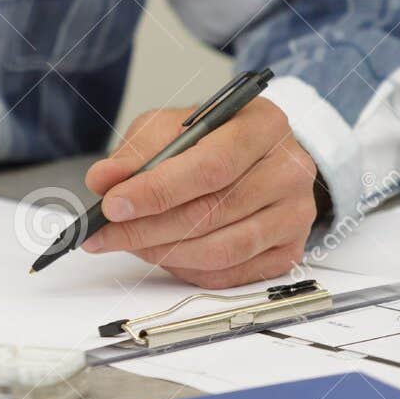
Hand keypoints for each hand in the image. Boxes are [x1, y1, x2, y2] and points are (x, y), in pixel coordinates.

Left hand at [81, 98, 317, 286]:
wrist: (258, 153)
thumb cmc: (215, 135)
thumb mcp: (172, 126)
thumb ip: (138, 152)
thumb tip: (103, 180)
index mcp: (264, 125)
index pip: (211, 166)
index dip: (158, 190)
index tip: (114, 204)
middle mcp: (289, 169)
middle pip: (213, 212)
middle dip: (149, 227)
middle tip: (106, 234)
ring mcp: (296, 213)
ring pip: (222, 249)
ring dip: (164, 252)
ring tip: (128, 243)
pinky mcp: (290, 249)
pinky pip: (231, 273)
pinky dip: (188, 269)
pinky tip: (161, 254)